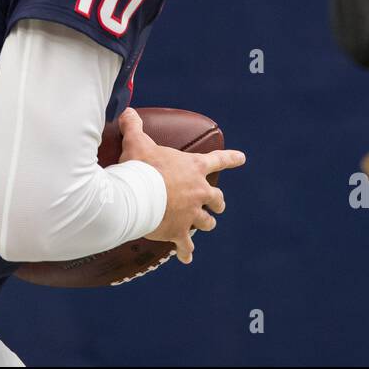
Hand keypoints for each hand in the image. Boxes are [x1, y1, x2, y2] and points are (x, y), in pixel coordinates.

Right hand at [116, 107, 243, 264]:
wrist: (138, 196)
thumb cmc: (140, 167)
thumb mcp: (137, 143)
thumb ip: (134, 127)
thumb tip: (126, 111)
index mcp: (193, 168)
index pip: (218, 160)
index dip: (230, 158)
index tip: (242, 158)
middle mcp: (198, 192)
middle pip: (217, 198)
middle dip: (217, 202)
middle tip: (218, 205)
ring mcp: (191, 214)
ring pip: (206, 223)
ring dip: (205, 224)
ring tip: (203, 226)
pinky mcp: (179, 232)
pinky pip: (186, 246)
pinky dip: (186, 252)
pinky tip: (187, 257)